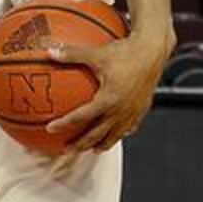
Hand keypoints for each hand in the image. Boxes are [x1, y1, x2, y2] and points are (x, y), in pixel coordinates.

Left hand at [45, 32, 170, 151]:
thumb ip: (72, 54)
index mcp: (109, 99)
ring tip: (90, 150)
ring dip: (101, 144)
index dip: (64, 124)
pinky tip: (114, 135)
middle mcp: (121, 110)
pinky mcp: (142, 110)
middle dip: (81, 143)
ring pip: (115, 135)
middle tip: (67, 149)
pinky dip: (119, 134)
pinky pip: (129, 127)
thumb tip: (49, 51)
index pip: (81, 117)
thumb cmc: (125, 52)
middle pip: (98, 134)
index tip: (50, 129)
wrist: (153, 52)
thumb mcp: (96, 53)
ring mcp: (133, 112)